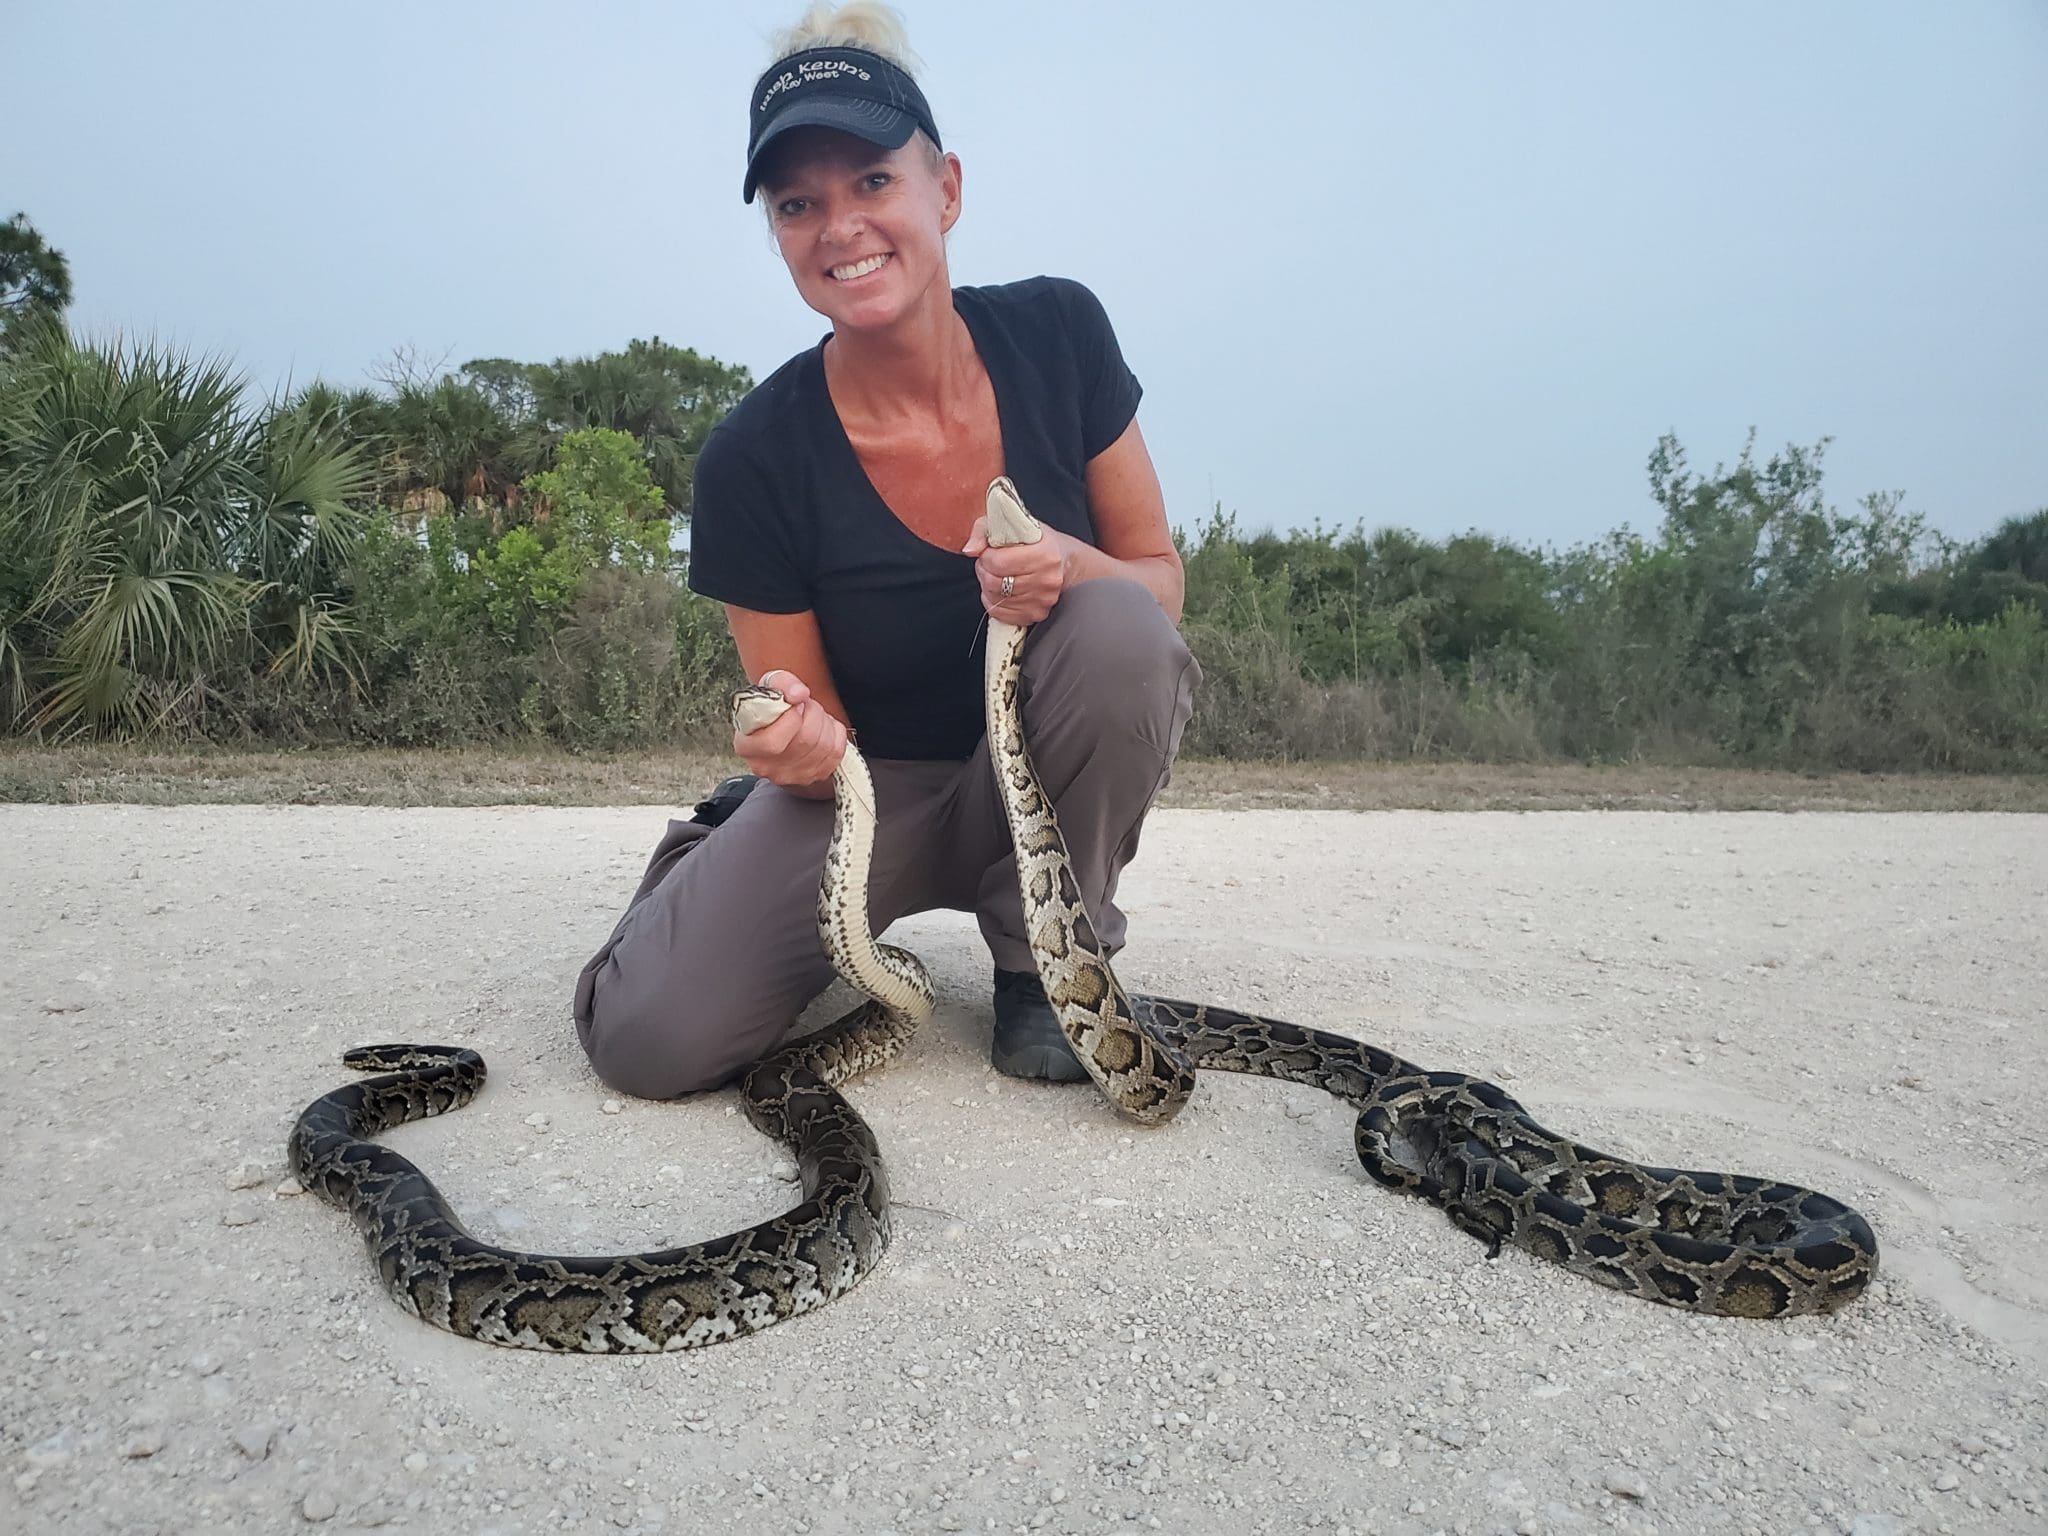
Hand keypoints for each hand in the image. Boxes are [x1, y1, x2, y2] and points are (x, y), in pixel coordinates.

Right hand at [731, 669, 847, 788]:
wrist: (780, 722)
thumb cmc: (770, 706)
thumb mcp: (769, 685)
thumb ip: (782, 683)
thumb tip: (799, 694)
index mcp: (746, 747)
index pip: (773, 742)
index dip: (791, 719)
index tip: (794, 704)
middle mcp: (766, 768)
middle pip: (805, 740)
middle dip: (812, 712)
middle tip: (805, 704)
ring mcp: (791, 776)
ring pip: (824, 746)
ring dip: (824, 720)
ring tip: (812, 714)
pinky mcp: (815, 776)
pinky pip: (837, 751)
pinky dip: (835, 732)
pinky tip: (821, 726)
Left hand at [961, 518, 1072, 624]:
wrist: (1065, 563)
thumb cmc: (1038, 542)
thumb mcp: (1013, 524)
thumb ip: (984, 531)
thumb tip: (970, 550)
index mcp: (1045, 554)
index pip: (999, 562)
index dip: (986, 556)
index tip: (989, 551)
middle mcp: (1047, 580)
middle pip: (994, 583)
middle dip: (984, 571)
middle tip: (989, 563)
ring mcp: (1042, 600)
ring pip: (995, 598)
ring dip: (987, 585)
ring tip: (995, 574)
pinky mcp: (1035, 614)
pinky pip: (999, 613)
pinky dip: (993, 601)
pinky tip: (1000, 589)